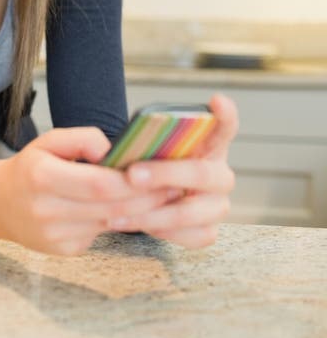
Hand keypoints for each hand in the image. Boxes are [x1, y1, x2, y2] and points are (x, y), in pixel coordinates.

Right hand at [0, 127, 184, 255]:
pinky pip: (100, 234)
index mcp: (42, 177)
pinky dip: (118, 221)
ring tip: (166, 197)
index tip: (155, 172)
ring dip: (140, 212)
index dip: (129, 182)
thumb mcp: (48, 141)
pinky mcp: (63, 251)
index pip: (96, 184)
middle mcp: (47, 210)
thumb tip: (112, 150)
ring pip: (109, 224)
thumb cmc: (29, 167)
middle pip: (109, 207)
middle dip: (146, 198)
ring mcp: (55, 236)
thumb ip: (81, 138)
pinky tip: (134, 210)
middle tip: (175, 186)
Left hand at [119, 93, 238, 247]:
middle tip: (132, 175)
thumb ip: (143, 144)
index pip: (225, 126)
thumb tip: (112, 144)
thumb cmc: (147, 165)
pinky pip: (190, 235)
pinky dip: (160, 231)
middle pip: (202, 173)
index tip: (216, 101)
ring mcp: (218, 204)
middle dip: (164, 175)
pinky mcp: (208, 230)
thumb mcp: (146, 149)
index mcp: (208, 145)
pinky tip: (136, 223)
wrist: (143, 199)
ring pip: (193, 211)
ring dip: (154, 212)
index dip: (225, 115)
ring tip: (120, 211)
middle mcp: (219, 173)